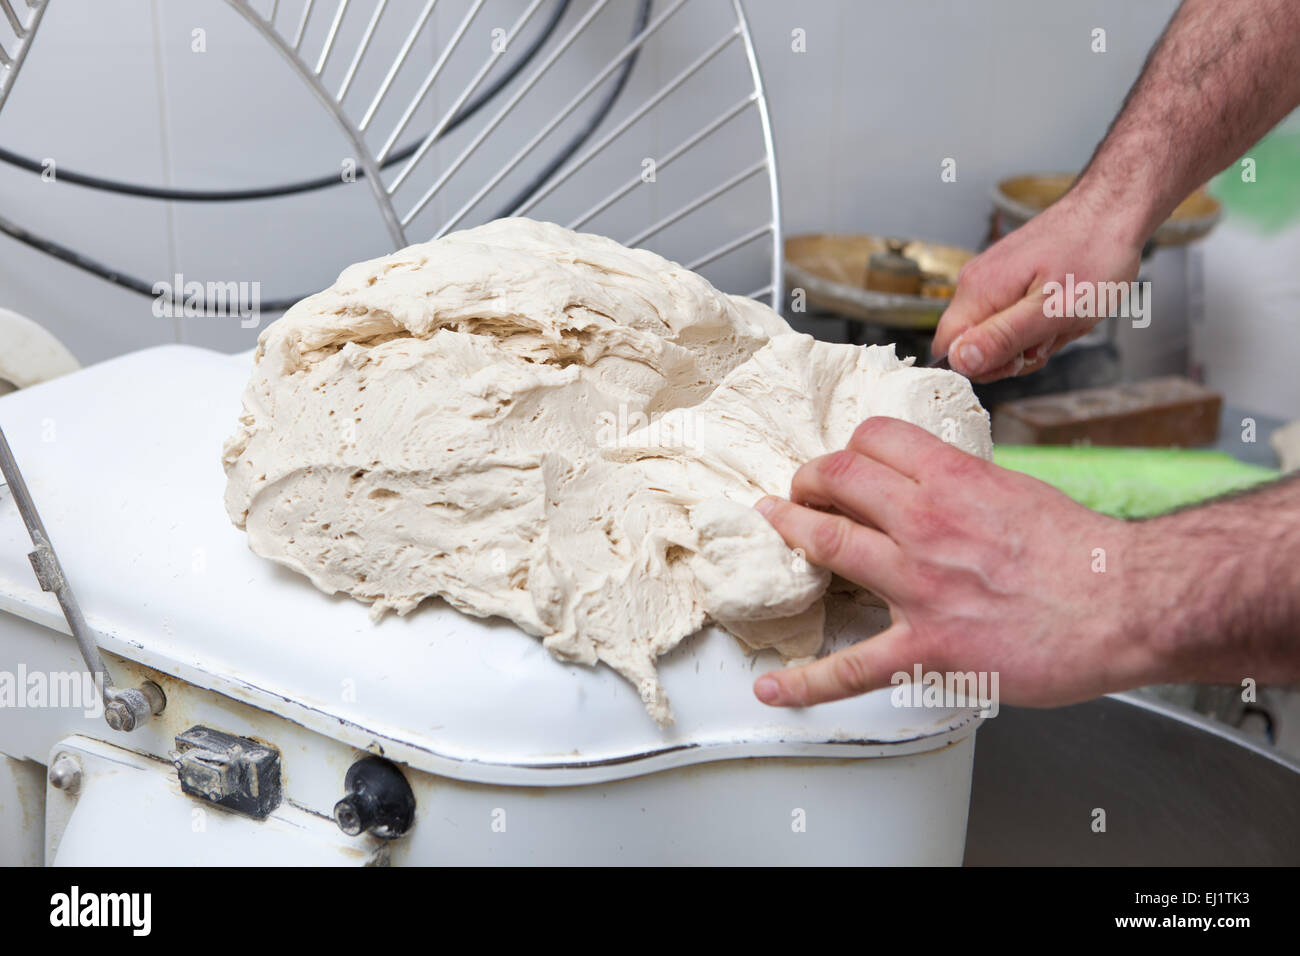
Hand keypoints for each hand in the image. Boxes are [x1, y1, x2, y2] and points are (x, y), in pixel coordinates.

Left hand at [751, 417, 1162, 708]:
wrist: (1128, 605)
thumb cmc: (1087, 554)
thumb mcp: (1021, 492)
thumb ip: (968, 487)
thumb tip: (940, 485)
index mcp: (956, 480)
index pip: (875, 441)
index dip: (848, 449)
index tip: (842, 462)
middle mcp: (927, 523)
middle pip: (838, 479)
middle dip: (807, 479)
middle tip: (799, 489)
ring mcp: (920, 585)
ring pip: (827, 545)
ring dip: (790, 531)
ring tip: (774, 526)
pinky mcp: (927, 647)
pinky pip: (852, 668)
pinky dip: (805, 681)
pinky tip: (773, 686)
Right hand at [931, 189, 1143, 381]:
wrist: (1111, 208)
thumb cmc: (1094, 253)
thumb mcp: (1054, 310)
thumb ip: (1004, 337)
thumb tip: (960, 361)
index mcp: (978, 291)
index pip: (949, 350)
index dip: (981, 367)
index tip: (1020, 358)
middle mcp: (975, 283)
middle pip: (973, 345)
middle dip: (1014, 352)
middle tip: (1051, 334)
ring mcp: (990, 278)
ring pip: (996, 333)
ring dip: (1032, 337)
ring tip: (1063, 316)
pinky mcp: (1006, 277)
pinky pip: (1010, 316)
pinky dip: (1038, 321)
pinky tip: (1061, 307)